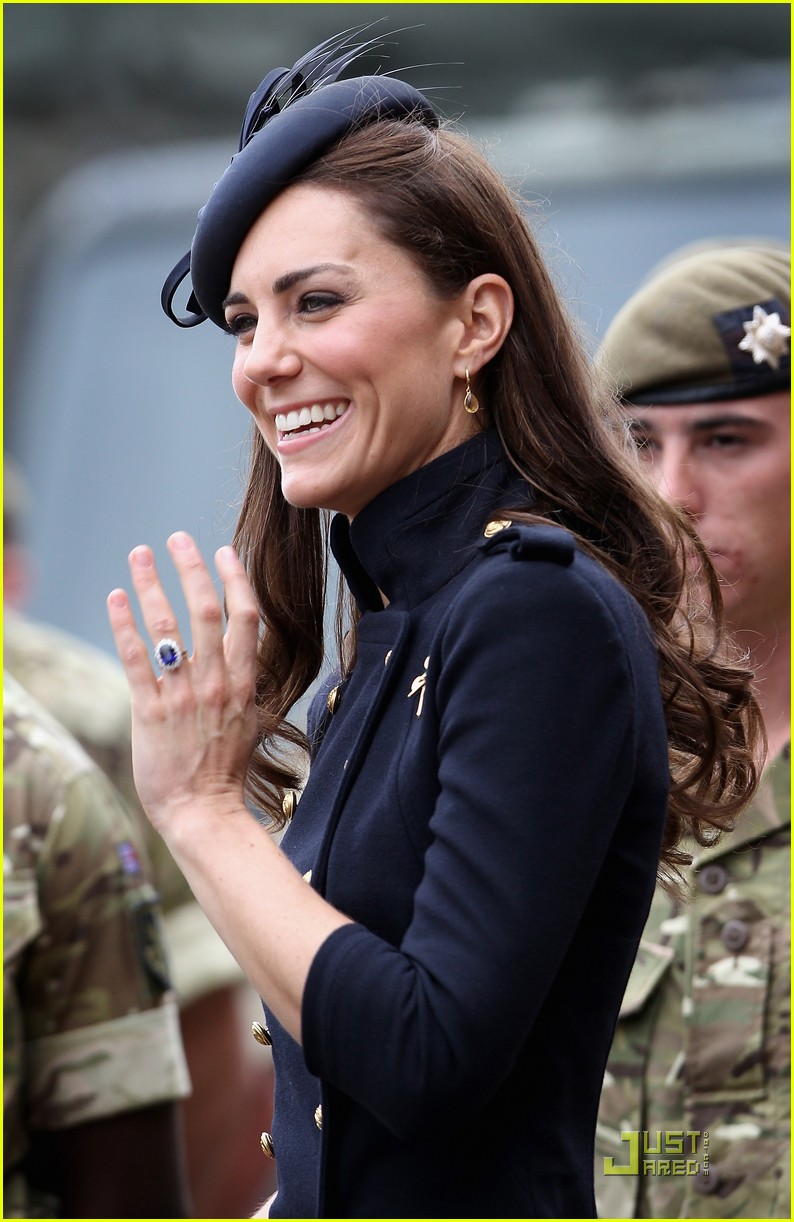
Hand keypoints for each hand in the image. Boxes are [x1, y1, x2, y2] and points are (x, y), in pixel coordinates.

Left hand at [107, 532, 259, 829]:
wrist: (204, 811)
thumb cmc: (226, 770)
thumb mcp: (249, 719)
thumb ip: (243, 682)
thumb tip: (243, 652)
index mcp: (244, 682)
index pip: (244, 616)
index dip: (235, 578)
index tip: (224, 552)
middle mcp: (216, 681)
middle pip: (205, 608)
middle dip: (191, 566)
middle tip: (178, 538)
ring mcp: (182, 694)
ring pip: (167, 625)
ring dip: (152, 583)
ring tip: (140, 553)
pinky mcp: (151, 710)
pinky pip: (136, 657)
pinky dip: (124, 623)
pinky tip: (115, 597)